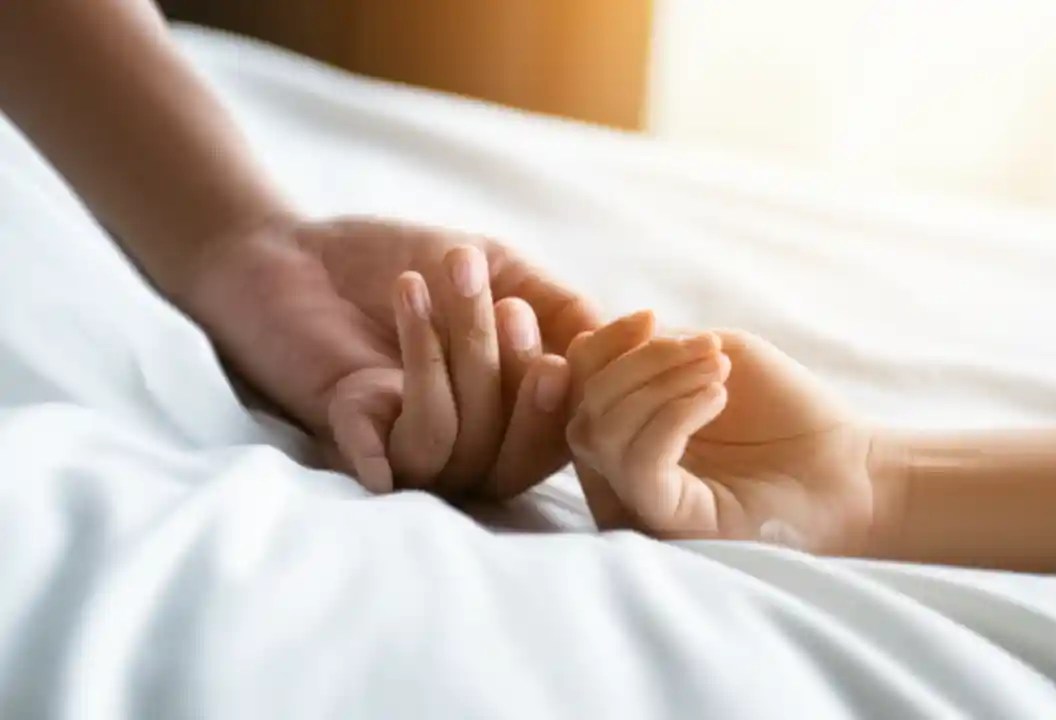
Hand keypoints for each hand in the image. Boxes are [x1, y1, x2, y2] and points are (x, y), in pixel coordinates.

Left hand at [184, 215, 600, 495]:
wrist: (289, 246)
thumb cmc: (395, 259)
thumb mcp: (499, 267)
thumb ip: (560, 303)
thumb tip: (626, 337)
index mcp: (506, 410)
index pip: (561, 433)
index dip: (577, 395)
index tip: (579, 335)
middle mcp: (463, 443)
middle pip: (513, 452)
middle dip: (513, 373)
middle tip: (504, 305)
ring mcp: (406, 446)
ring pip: (456, 442)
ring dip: (452, 358)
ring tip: (424, 279)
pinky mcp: (349, 435)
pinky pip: (385, 454)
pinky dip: (390, 423)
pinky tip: (388, 358)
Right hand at [565, 312, 881, 554]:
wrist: (848, 464)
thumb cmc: (786, 410)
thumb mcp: (714, 356)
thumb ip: (653, 350)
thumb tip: (596, 344)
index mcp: (628, 423)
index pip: (580, 381)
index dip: (604, 343)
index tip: (651, 317)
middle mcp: (622, 466)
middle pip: (584, 405)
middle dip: (640, 363)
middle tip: (708, 350)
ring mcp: (640, 499)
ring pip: (602, 434)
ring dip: (659, 385)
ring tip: (718, 374)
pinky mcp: (669, 522)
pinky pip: (639, 467)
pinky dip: (671, 418)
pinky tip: (715, 398)